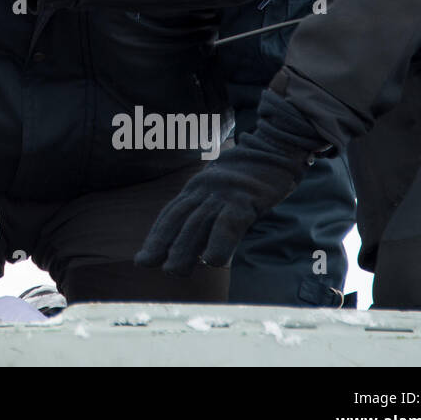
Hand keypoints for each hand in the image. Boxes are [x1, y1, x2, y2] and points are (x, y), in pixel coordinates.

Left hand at [134, 93, 321, 275]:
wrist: (276, 148)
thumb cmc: (251, 175)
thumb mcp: (223, 188)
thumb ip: (210, 209)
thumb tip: (201, 242)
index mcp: (197, 187)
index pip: (171, 213)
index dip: (156, 235)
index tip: (144, 258)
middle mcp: (205, 188)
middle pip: (178, 218)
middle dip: (161, 242)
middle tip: (146, 264)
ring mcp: (224, 193)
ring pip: (198, 222)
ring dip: (183, 248)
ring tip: (173, 271)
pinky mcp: (247, 199)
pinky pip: (229, 223)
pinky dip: (218, 243)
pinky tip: (212, 262)